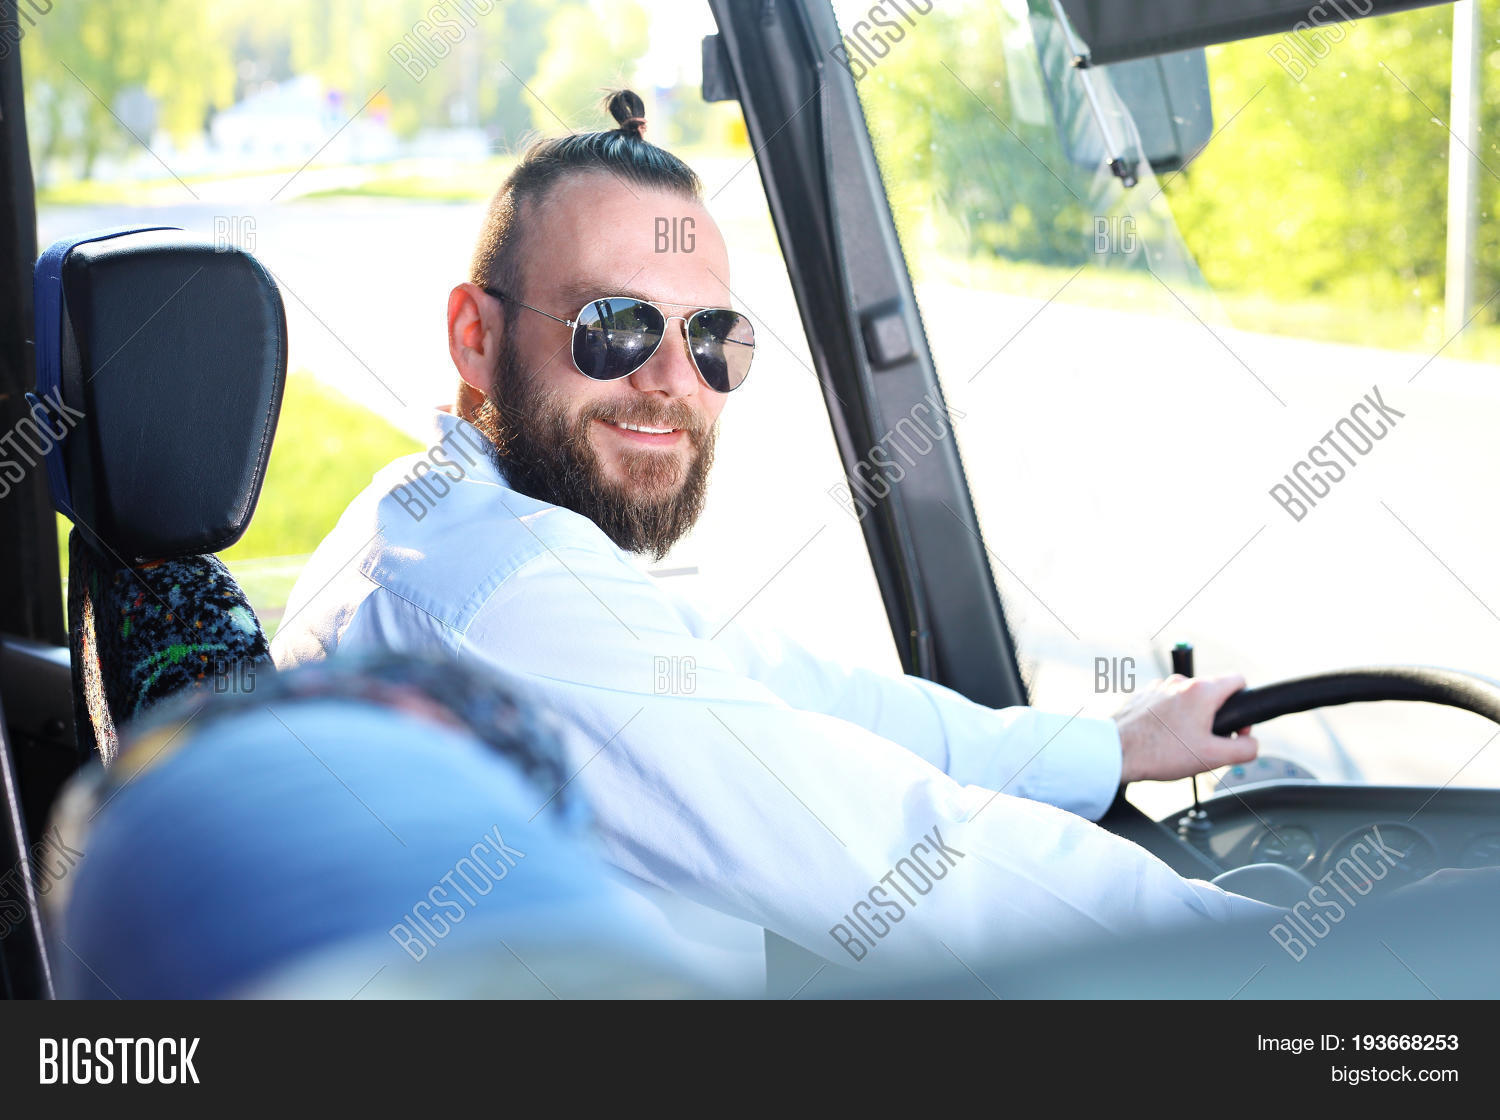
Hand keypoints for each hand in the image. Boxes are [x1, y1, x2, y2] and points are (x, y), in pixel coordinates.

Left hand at [1113, 673, 1256, 782]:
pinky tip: (1164, 739)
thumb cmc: (1160, 753)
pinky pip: (1168, 704)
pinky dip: (1172, 719)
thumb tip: (1251, 743)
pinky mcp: (1143, 696)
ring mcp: (1159, 687)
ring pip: (1189, 700)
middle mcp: (1180, 682)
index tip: (1236, 726)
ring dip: (1193, 719)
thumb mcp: (1213, 757)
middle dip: (1217, 717)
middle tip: (1208, 742)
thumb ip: (1244, 749)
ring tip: (1182, 744)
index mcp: (1201, 690)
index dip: (1244, 703)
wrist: (1116, 752)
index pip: (1238, 681)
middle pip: (1213, 693)